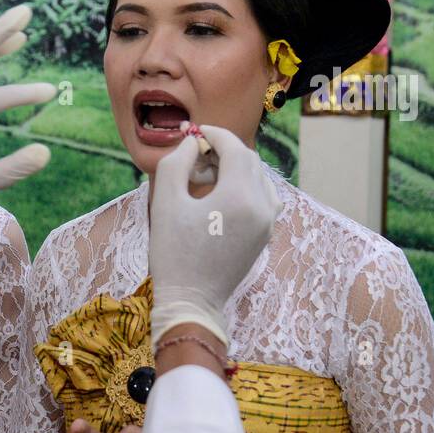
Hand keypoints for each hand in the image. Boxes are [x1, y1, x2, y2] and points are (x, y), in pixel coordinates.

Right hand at [148, 124, 279, 346]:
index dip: (214, 134)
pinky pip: (263, 198)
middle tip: (194, 155)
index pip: (235, 148)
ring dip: (235, 168)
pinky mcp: (265, 235)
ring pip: (258, 178)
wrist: (191, 301)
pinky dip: (246, 187)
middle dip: (223, 151)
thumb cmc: (173, 253)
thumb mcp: (165, 202)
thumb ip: (177, 162)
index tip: (194, 132)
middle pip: (248, 161)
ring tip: (206, 178)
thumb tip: (192, 143)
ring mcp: (267, 222)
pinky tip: (222, 196)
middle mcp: (262, 206)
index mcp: (240, 196)